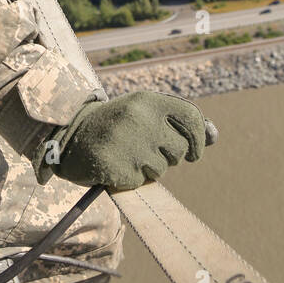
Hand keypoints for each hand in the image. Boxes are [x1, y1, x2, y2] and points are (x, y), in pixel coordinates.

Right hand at [50, 91, 209, 192]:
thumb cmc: (116, 124)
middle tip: (143, 148)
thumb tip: (214, 136)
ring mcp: (126, 143)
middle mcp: (139, 118)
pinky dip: (131, 178)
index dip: (198, 139)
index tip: (193, 153)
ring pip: (161, 169)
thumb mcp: (144, 113)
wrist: (69, 134)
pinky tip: (116, 164)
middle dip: (168, 156)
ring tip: (127, 154)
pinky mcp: (115, 166)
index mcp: (148, 100)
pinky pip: (141, 181)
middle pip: (179, 150)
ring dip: (148, 168)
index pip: (191, 118)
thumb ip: (179, 122)